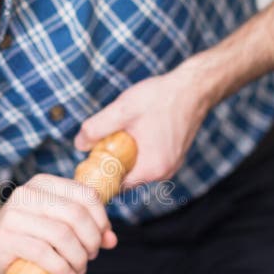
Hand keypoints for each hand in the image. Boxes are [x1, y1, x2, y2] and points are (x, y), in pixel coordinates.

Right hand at [0, 174, 117, 273]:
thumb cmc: (27, 236)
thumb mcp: (54, 223)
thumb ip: (83, 226)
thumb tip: (112, 240)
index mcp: (43, 183)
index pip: (85, 195)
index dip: (101, 219)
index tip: (103, 239)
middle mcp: (27, 193)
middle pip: (76, 215)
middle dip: (91, 240)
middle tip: (90, 257)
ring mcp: (14, 215)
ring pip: (62, 236)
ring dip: (78, 258)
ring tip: (79, 270)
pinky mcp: (6, 239)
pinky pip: (44, 254)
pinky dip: (62, 269)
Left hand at [73, 61, 210, 187]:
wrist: (194, 86)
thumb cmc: (162, 97)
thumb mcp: (122, 111)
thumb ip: (97, 128)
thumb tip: (78, 144)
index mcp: (152, 168)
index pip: (117, 187)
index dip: (99, 177)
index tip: (87, 164)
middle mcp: (164, 172)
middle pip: (127, 179)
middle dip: (110, 165)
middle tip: (96, 147)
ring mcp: (171, 164)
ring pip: (137, 169)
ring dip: (123, 157)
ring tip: (113, 137)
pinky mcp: (174, 155)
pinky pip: (148, 160)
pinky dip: (136, 152)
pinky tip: (131, 134)